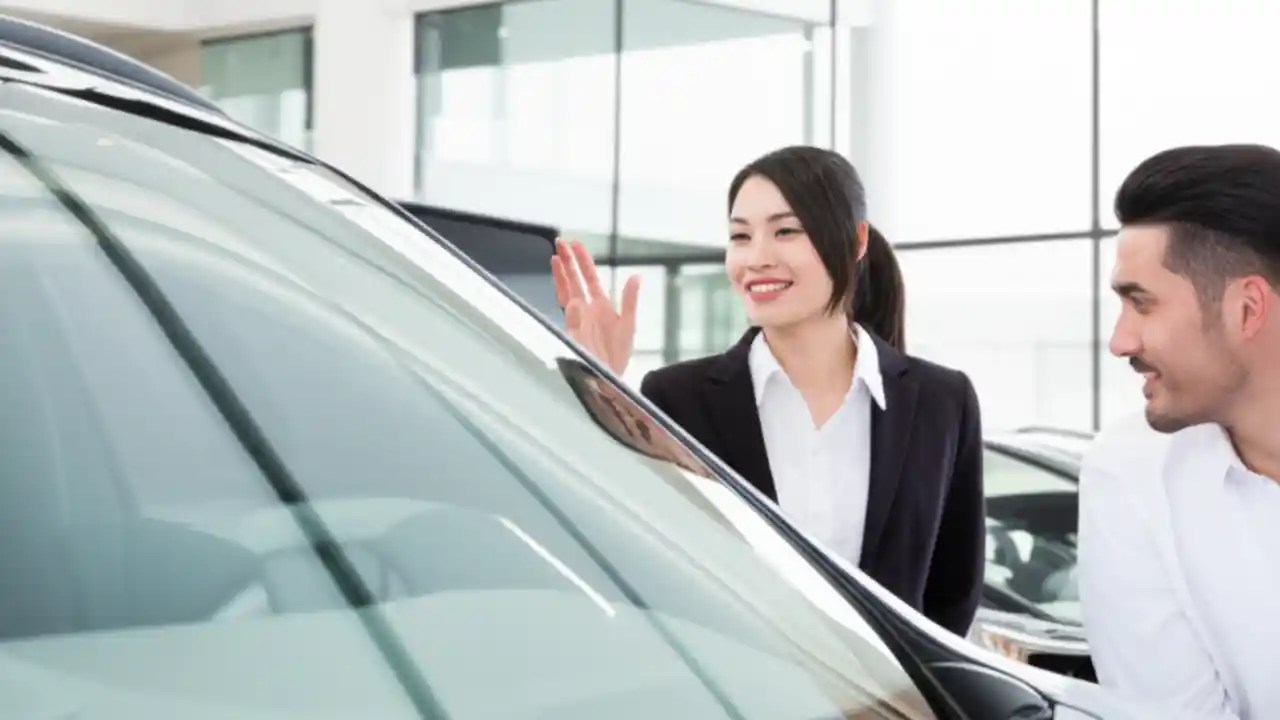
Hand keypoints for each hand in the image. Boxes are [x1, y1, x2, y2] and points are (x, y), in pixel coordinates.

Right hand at [551, 238, 639, 376]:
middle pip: (573, 282)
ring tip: (555, 258)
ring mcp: (577, 323)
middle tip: (560, 242)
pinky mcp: (575, 339)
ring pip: (566, 295)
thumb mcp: (628, 325)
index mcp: (599, 306)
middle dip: (567, 262)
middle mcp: (585, 311)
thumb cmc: (617, 355)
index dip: (582, 261)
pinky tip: (574, 303)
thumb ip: (630, 300)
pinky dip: (574, 315)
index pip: (588, 278)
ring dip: (562, 278)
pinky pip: (574, 325)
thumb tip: (636, 277)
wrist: (610, 379)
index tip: (575, 244)